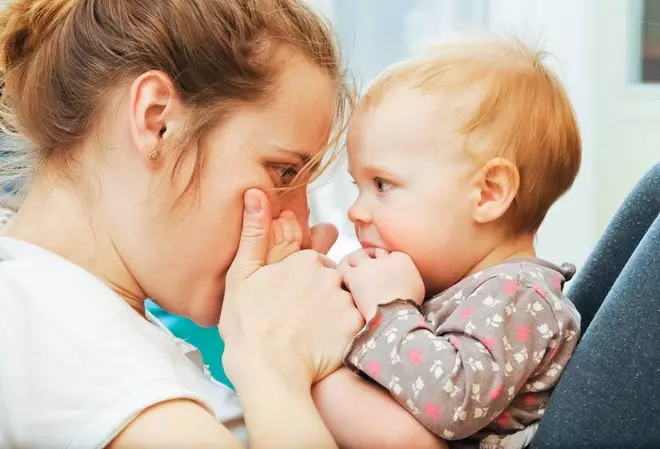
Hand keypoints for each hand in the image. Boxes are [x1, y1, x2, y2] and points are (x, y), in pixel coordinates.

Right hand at [219, 189, 362, 389]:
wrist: (267, 372)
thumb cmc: (247, 326)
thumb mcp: (242, 274)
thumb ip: (255, 233)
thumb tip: (256, 193)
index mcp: (304, 259)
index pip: (314, 262)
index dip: (300, 281)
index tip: (288, 300)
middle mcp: (329, 275)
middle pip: (331, 280)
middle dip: (320, 294)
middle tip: (297, 319)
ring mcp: (344, 300)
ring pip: (345, 300)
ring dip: (333, 312)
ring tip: (310, 334)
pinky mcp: (355, 326)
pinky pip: (356, 322)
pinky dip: (344, 331)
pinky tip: (324, 343)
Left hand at [340, 248, 424, 318]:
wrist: (395, 315)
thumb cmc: (408, 307)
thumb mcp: (416, 287)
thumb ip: (408, 277)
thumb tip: (401, 281)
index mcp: (401, 258)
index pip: (387, 254)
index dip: (381, 260)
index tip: (379, 267)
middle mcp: (383, 258)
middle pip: (371, 252)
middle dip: (367, 257)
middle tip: (363, 266)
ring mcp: (367, 266)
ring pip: (355, 256)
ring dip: (352, 261)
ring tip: (349, 267)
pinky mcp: (354, 275)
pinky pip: (343, 268)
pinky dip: (343, 271)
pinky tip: (343, 279)